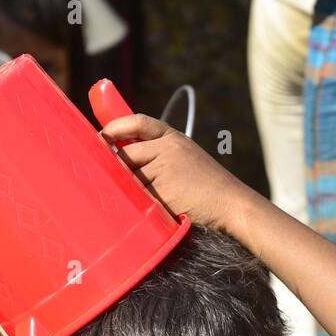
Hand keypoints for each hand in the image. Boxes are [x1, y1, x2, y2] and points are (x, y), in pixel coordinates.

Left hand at [99, 113, 258, 233]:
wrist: (233, 206)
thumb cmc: (209, 188)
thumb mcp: (187, 159)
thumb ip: (159, 155)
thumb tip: (120, 159)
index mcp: (174, 139)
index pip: (139, 123)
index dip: (116, 127)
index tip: (102, 136)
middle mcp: (168, 149)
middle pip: (127, 155)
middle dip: (121, 170)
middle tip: (119, 183)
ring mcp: (164, 170)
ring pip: (130, 179)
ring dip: (132, 192)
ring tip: (151, 203)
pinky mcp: (162, 192)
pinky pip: (138, 198)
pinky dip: (139, 207)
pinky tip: (151, 212)